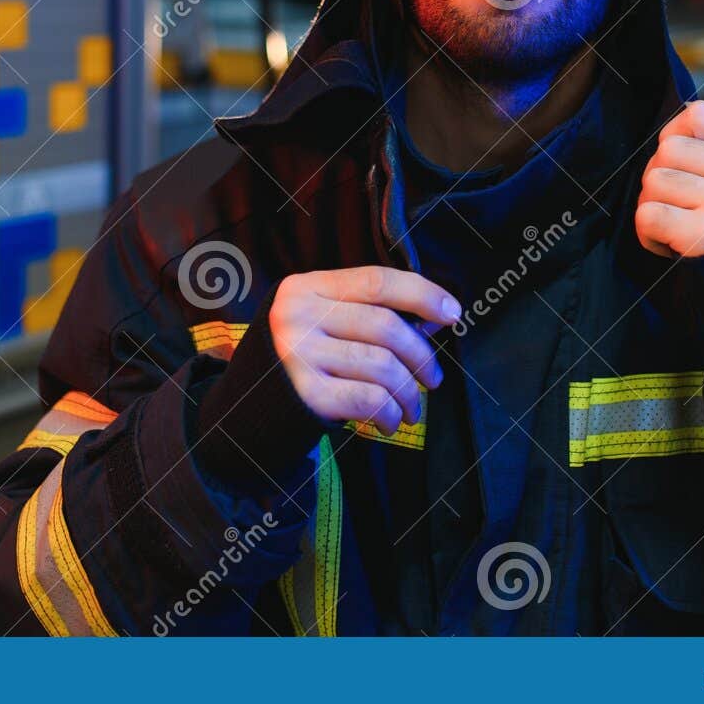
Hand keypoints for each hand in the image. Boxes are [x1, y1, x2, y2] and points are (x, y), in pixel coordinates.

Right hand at [270, 266, 457, 434]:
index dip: (422, 293)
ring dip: (408, 393)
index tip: (453, 314)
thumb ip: (370, 313)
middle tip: (433, 379)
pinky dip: (389, 413)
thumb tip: (435, 317)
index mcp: (307, 287)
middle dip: (421, 356)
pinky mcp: (304, 393)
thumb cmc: (302, 358)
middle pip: (385, 326)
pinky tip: (389, 421)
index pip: (376, 281)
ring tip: (412, 409)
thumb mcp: (325, 321)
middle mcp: (298, 315)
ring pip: (382, 366)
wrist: (249, 407)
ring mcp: (298, 354)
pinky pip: (369, 399)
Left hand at [634, 100, 703, 258]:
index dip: (675, 134)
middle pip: (668, 149)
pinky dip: (648, 234)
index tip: (682, 164)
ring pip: (654, 180)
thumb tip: (666, 137)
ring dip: (653, 205)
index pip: (698, 115)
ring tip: (677, 225)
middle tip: (678, 204)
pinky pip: (647, 215)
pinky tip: (669, 245)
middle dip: (660, 176)